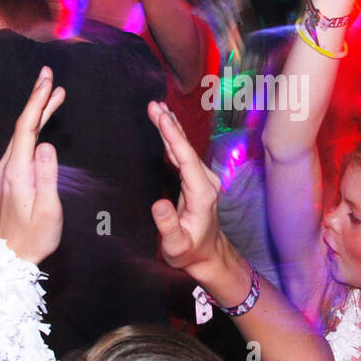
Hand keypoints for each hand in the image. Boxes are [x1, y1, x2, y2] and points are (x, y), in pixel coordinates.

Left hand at [0, 67, 65, 264]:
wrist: (8, 256)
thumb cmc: (33, 237)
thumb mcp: (47, 210)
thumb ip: (48, 176)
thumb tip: (48, 145)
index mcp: (18, 171)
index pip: (28, 127)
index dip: (37, 101)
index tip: (49, 81)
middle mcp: (10, 166)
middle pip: (24, 124)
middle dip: (37, 97)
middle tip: (48, 74)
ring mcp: (9, 170)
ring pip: (24, 131)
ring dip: (38, 109)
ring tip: (54, 91)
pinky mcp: (12, 175)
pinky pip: (24, 142)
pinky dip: (35, 125)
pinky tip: (44, 121)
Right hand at [147, 99, 228, 274]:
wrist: (207, 255)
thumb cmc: (190, 252)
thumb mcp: (176, 246)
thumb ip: (168, 226)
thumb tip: (158, 204)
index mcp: (202, 194)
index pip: (186, 159)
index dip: (174, 137)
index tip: (162, 118)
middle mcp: (205, 182)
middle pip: (186, 148)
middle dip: (170, 125)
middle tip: (154, 105)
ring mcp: (202, 179)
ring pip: (184, 148)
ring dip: (171, 127)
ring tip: (157, 107)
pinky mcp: (196, 179)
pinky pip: (182, 154)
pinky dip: (173, 138)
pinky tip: (165, 125)